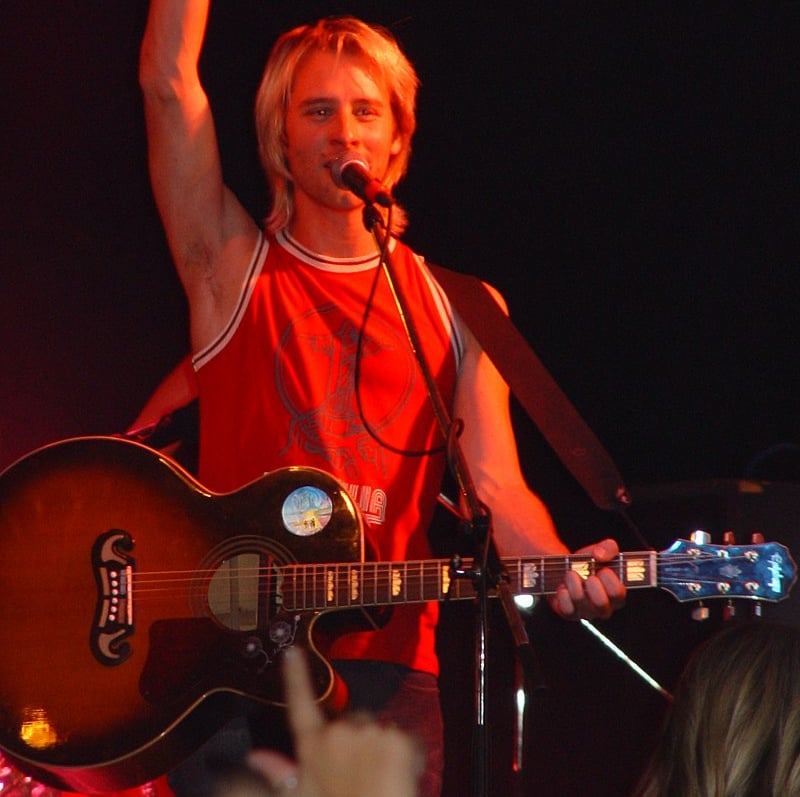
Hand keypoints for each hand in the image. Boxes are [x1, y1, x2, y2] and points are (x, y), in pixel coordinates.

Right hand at [247, 648, 423, 796]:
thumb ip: (277, 774)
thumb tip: (255, 758)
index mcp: (313, 746)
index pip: (300, 704)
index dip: (295, 677)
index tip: (293, 653)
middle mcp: (338, 732)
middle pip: (353, 721)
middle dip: (359, 741)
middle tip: (362, 776)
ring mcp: (368, 732)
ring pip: (380, 729)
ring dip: (382, 748)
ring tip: (378, 781)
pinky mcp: (397, 739)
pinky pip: (405, 738)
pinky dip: (407, 755)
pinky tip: (399, 778)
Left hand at [549, 538, 626, 620]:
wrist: (567, 569)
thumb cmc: (589, 564)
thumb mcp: (601, 551)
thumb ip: (608, 548)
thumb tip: (600, 555)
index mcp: (616, 595)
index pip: (618, 595)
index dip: (610, 581)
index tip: (603, 569)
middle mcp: (603, 608)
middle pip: (602, 605)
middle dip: (593, 587)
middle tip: (589, 576)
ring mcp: (586, 613)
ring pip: (582, 604)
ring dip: (575, 585)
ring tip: (571, 574)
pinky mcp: (570, 614)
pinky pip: (567, 609)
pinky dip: (563, 595)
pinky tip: (563, 587)